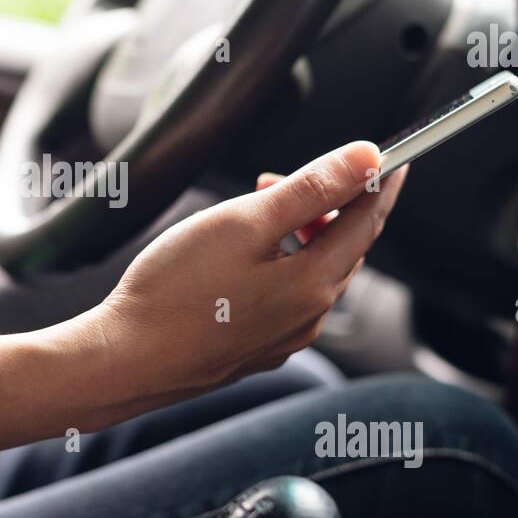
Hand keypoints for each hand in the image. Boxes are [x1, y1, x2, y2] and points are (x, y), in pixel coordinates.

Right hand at [89, 141, 405, 414]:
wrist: (126, 359)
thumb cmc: (175, 291)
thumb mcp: (244, 221)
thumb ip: (310, 189)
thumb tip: (366, 159)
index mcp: (314, 284)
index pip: (367, 221)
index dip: (378, 183)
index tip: (392, 158)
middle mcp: (308, 318)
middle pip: (343, 249)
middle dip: (325, 205)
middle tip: (282, 179)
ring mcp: (283, 338)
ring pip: (314, 274)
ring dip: (301, 235)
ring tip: (255, 211)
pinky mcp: (255, 349)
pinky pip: (287, 298)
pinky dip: (281, 266)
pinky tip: (243, 257)